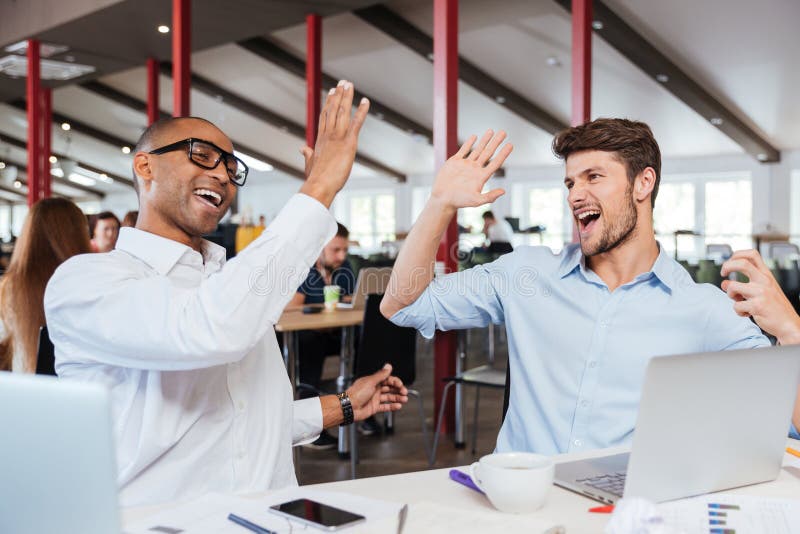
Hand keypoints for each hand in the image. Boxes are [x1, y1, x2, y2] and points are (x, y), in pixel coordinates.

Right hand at [299, 80, 369, 206]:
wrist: (319, 185)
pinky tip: (366, 101)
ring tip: (350, 84)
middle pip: (332, 110)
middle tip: (343, 82)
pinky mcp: (348, 143)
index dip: (329, 103)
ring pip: (342, 112)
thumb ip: (307, 154)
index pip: (325, 116)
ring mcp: (337, 137)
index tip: (332, 92)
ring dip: (347, 97)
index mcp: (320, 139)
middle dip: (338, 95)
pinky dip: (361, 111)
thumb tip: (303, 148)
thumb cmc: (314, 179)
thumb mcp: (309, 164)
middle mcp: (328, 135)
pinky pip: (356, 123)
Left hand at [347, 363, 407, 420]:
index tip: (400, 384)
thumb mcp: (370, 382)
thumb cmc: (356, 394)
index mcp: (373, 381)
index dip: (395, 381)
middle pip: (389, 388)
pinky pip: (385, 406)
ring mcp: (374, 398)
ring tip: (404, 399)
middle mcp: (374, 389)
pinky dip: (392, 406)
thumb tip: (388, 366)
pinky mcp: (374, 407)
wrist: (348, 407)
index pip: (387, 379)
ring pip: (389, 397)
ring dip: (397, 398)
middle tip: (404, 392)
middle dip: (398, 389)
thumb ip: (381, 375)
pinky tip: (398, 406)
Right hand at [430, 129, 512, 210]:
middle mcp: (475, 169)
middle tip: (503, 132)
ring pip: (477, 150)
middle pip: (488, 153)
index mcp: (481, 177)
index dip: (503, 154)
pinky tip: (475, 136)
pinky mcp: (455, 162)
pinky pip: (463, 150)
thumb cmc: (459, 201)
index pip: (495, 162)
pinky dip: (469, 143)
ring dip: (484, 140)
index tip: (510, 145)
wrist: (442, 198)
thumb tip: (503, 191)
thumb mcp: (476, 201)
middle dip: (496, 142)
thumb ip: (489, 196)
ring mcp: (465, 165)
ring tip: (491, 131)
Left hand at [720, 249, 799, 343]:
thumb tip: (724, 283)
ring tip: (739, 301)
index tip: (730, 263)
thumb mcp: (761, 291)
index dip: (737, 255)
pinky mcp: (757, 305)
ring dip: (730, 295)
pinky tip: (748, 313)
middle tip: (723, 274)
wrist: (788, 324)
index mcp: (766, 275)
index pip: (752, 254)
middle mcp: (764, 281)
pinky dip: (738, 311)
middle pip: (742, 264)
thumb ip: (743, 285)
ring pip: (732, 286)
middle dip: (727, 266)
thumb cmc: (774, 307)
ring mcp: (761, 292)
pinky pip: (736, 306)